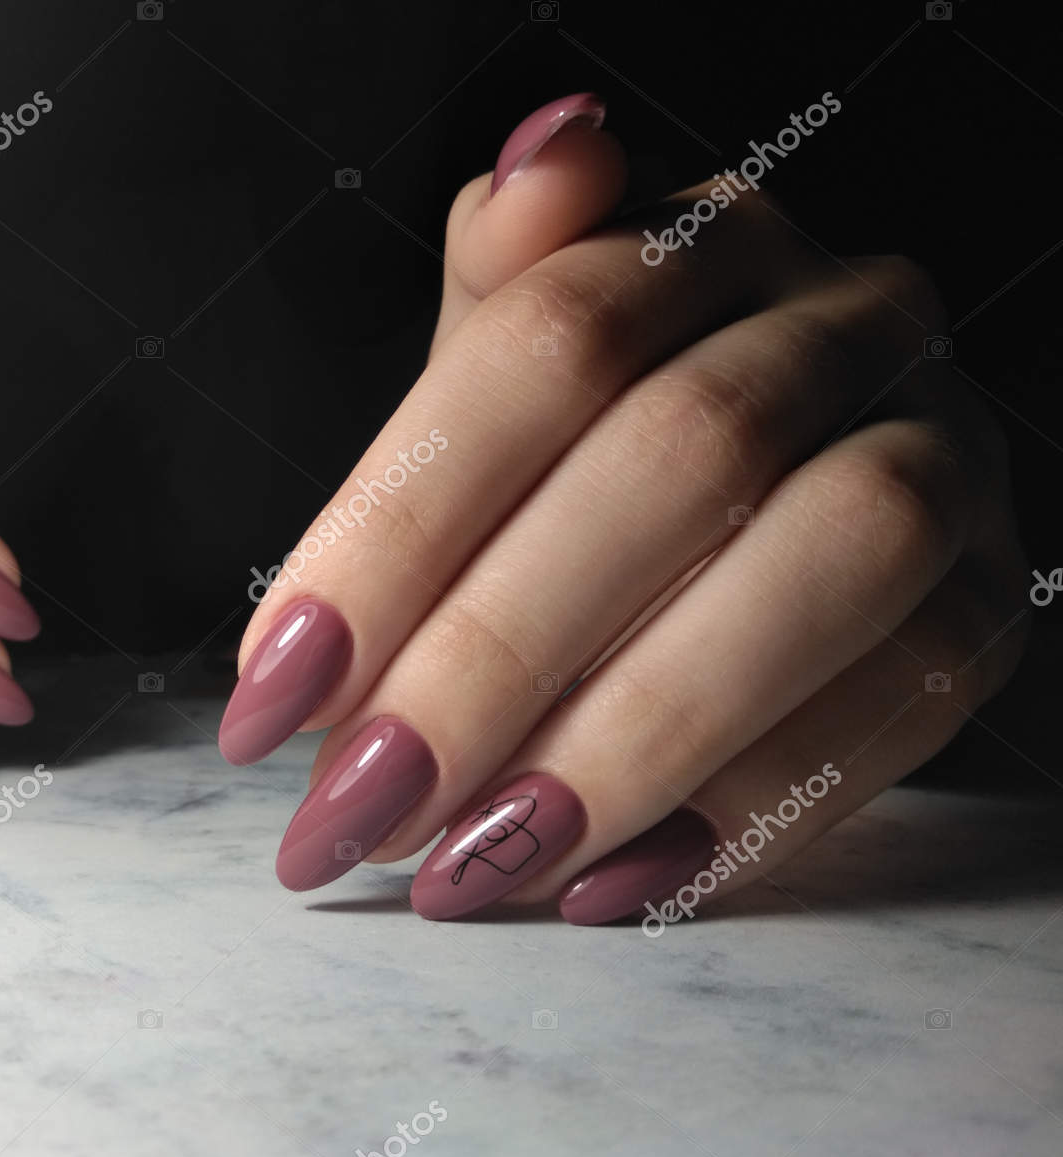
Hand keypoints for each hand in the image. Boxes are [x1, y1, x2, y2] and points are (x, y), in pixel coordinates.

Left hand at [220, 95, 1027, 923]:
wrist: (764, 505)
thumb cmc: (592, 448)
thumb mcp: (518, 366)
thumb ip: (497, 297)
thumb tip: (532, 167)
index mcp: (700, 245)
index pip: (544, 347)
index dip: (398, 525)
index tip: (277, 687)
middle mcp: (843, 321)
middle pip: (677, 455)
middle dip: (497, 654)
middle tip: (362, 803)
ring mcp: (940, 454)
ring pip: (825, 563)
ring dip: (633, 738)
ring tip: (476, 863)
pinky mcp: (984, 601)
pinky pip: (907, 698)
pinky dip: (748, 807)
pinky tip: (605, 885)